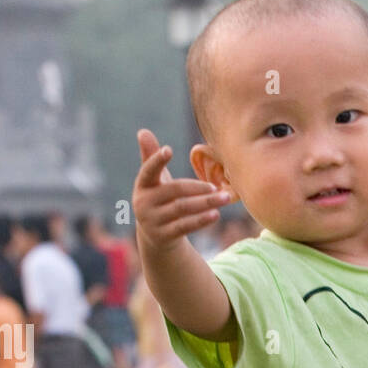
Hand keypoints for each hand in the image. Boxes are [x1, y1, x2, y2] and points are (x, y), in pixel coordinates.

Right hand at [132, 129, 229, 252]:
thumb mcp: (153, 180)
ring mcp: (153, 221)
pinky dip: (201, 220)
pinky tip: (216, 214)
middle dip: (197, 188)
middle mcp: (144, 203)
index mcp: (143, 185)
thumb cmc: (158, 199)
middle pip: (174, 191)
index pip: (148, 171)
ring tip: (225, 198)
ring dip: (205, 203)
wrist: (155, 236)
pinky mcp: (164, 236)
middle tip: (216, 186)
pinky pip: (185, 227)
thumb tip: (143, 131)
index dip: (157, 160)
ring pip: (182, 209)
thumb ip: (150, 157)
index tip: (168, 149)